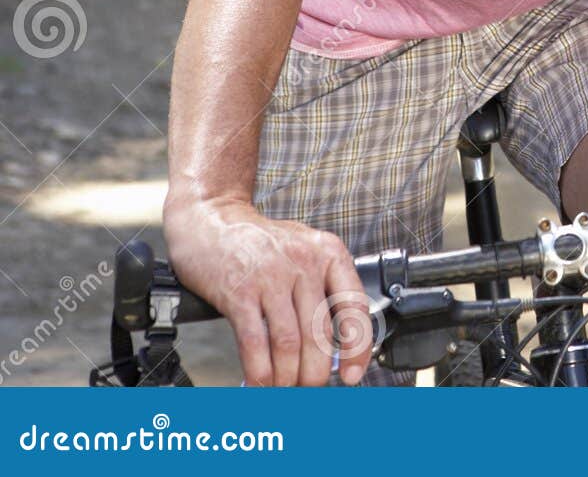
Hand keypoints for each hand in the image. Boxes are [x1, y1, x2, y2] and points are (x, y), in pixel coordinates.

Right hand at [163, 195, 370, 385]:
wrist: (210, 217)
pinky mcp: (239, 292)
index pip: (354, 307)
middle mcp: (305, 264)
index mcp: (329, 254)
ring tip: (283, 391)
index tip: (350, 375)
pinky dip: (259, 369)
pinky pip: (255, 341)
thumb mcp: (303, 250)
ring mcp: (272, 277)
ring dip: (287, 377)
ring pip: (289, 343)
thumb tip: (331, 344)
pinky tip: (259, 383)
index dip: (356, 348)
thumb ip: (320, 288)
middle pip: (319, 334)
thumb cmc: (259, 241)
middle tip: (308, 389)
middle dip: (314, 373)